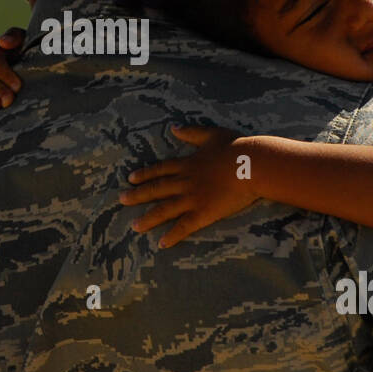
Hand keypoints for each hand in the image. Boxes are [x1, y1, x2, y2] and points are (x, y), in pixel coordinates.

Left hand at [119, 125, 258, 247]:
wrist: (251, 164)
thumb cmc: (236, 148)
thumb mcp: (211, 134)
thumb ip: (191, 133)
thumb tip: (173, 127)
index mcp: (188, 163)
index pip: (161, 169)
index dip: (145, 174)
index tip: (130, 178)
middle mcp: (185, 181)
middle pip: (157, 189)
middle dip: (138, 195)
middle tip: (121, 200)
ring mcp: (192, 198)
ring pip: (165, 210)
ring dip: (149, 218)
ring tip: (134, 227)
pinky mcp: (203, 213)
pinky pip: (184, 226)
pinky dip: (173, 235)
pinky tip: (162, 243)